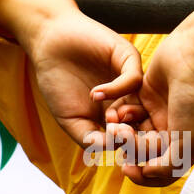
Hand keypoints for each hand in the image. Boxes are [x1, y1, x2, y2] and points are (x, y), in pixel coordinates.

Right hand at [0, 0, 142, 149]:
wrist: (49, 43)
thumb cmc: (58, 82)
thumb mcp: (70, 120)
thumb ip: (89, 138)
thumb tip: (111, 150)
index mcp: (118, 117)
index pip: (132, 139)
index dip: (125, 147)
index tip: (108, 148)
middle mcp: (129, 99)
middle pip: (145, 124)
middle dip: (134, 136)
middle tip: (116, 136)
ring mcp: (131, 80)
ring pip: (144, 105)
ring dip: (128, 117)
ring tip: (109, 119)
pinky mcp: (129, 58)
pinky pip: (134, 80)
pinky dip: (117, 91)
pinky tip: (95, 94)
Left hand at [121, 0, 193, 185]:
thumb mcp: (189, 140)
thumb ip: (169, 164)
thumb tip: (147, 173)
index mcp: (186, 146)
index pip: (161, 171)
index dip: (142, 175)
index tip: (128, 169)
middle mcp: (172, 132)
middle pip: (142, 151)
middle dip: (129, 146)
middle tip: (121, 135)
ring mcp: (158, 113)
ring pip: (132, 131)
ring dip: (120, 130)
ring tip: (115, 121)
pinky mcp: (146, 94)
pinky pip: (127, 110)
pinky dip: (121, 111)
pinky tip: (119, 108)